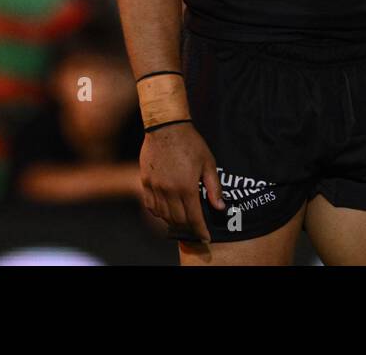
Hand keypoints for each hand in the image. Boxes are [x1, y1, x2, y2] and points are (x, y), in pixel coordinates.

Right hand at [139, 123, 225, 242]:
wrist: (166, 127)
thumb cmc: (191, 143)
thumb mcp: (208, 163)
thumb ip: (214, 187)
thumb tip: (220, 207)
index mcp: (187, 186)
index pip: (194, 217)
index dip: (201, 230)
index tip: (206, 237)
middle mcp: (169, 190)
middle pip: (178, 219)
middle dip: (189, 226)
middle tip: (195, 226)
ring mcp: (155, 187)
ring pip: (163, 215)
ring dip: (173, 221)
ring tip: (182, 219)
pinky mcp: (146, 182)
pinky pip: (150, 205)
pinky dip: (158, 212)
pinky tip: (165, 211)